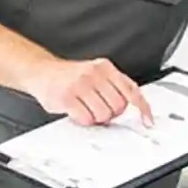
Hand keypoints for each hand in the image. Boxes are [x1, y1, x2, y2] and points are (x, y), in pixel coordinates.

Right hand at [25, 57, 153, 126]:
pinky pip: (86, 119)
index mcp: (105, 67)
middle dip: (111, 113)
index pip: (131, 89)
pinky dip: (83, 120)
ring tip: (86, 108)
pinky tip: (77, 110)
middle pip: (119, 106)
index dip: (142, 107)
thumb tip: (135, 103)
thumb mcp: (96, 72)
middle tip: (99, 108)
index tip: (147, 120)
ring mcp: (80, 85)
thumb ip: (115, 84)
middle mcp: (94, 74)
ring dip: (96, 117)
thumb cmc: (70, 75)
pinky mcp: (67, 98)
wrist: (41, 71)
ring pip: (104, 115)